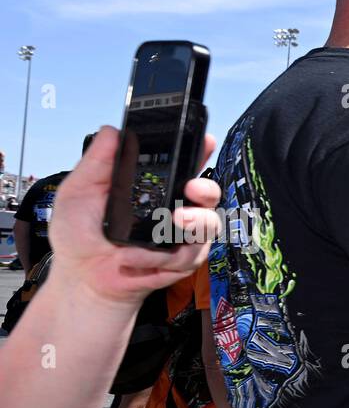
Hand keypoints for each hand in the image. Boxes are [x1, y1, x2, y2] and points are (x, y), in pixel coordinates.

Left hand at [49, 127, 221, 307]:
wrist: (83, 276)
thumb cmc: (80, 235)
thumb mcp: (79, 190)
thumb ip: (97, 161)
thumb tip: (112, 130)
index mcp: (153, 187)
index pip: (182, 164)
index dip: (198, 151)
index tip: (205, 141)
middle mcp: (173, 208)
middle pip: (207, 192)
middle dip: (207, 188)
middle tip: (192, 189)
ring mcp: (181, 235)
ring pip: (209, 223)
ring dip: (196, 222)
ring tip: (176, 222)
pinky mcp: (183, 260)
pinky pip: (192, 253)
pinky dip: (167, 255)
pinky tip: (142, 256)